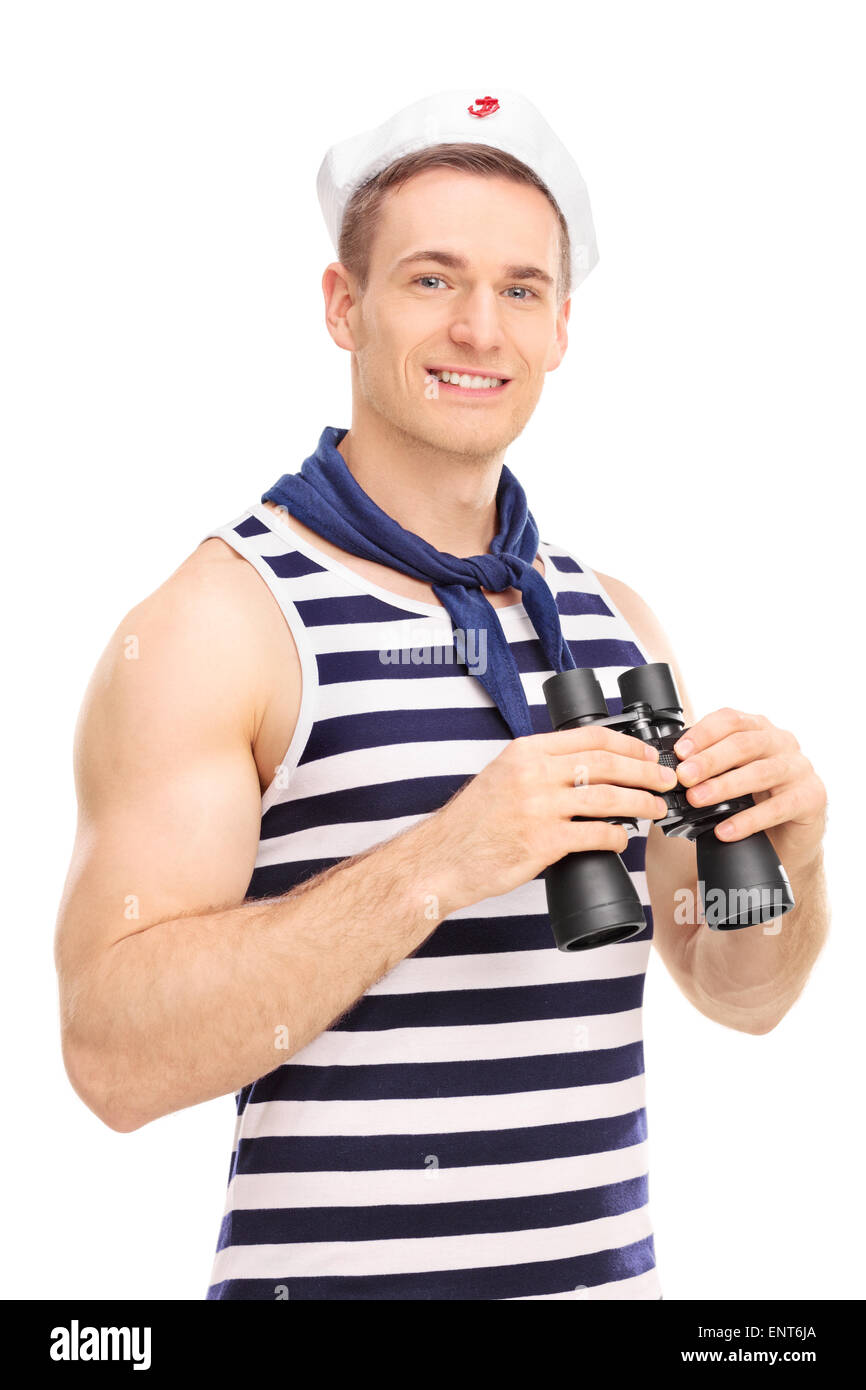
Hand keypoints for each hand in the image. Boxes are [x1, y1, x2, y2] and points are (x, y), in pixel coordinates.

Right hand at [429, 726, 676, 913]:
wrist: (443, 858)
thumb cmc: (474, 822)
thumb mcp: (503, 775)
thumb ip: (540, 765)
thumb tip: (588, 767)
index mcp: (526, 751)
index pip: (591, 737)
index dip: (629, 744)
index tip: (648, 754)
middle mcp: (533, 773)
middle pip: (606, 764)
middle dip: (645, 771)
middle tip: (666, 780)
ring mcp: (539, 807)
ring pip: (608, 798)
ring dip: (641, 803)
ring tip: (656, 808)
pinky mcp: (543, 842)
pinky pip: (596, 834)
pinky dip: (617, 837)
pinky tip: (623, 840)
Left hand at [672, 708, 826, 876]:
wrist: (789, 835)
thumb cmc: (754, 797)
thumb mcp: (730, 774)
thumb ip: (708, 765)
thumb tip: (668, 767)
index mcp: (759, 729)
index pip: (730, 719)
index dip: (703, 733)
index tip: (679, 751)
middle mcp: (782, 742)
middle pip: (744, 744)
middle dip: (709, 760)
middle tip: (683, 777)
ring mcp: (800, 768)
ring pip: (760, 773)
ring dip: (724, 786)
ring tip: (696, 799)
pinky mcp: (811, 797)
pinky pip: (778, 808)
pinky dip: (748, 820)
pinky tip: (725, 829)